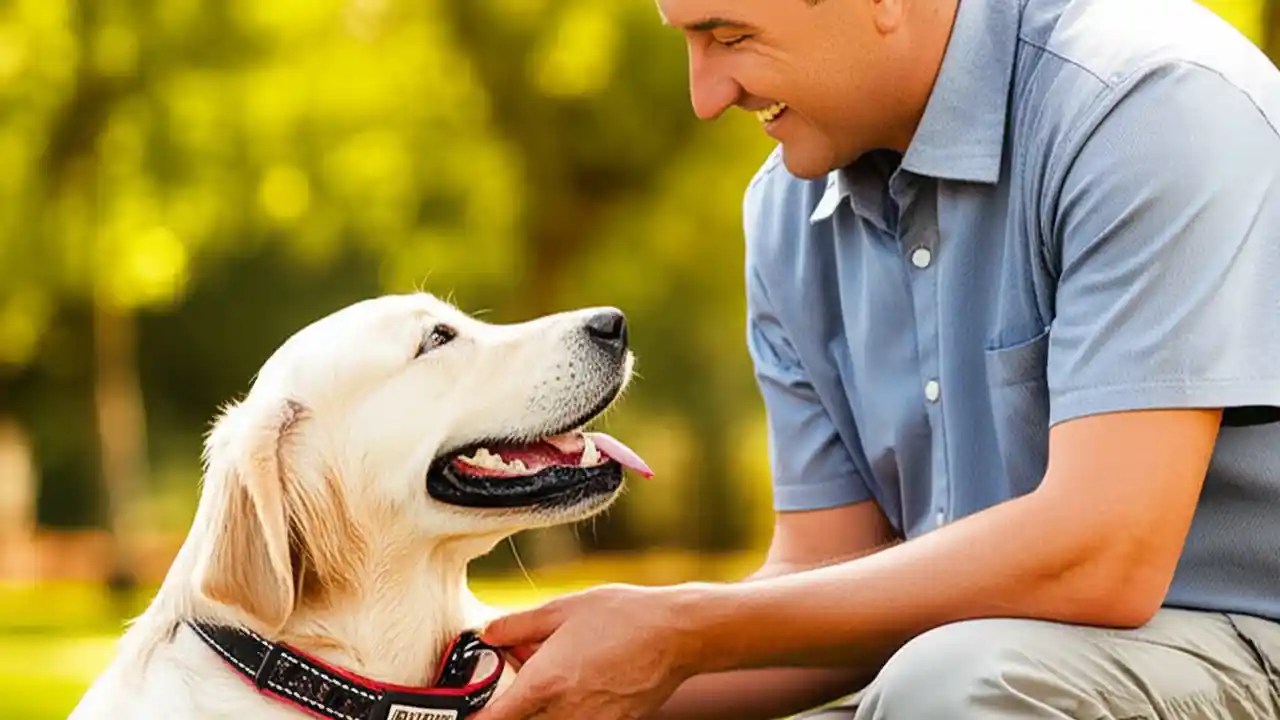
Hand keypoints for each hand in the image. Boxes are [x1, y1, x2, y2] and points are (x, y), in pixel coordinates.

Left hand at [474, 583, 702, 719]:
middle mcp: (564, 712)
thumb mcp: (562, 609)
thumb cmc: (623, 616)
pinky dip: (570, 709)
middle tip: (525, 672)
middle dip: (514, 704)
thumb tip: (486, 635)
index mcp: (544, 684)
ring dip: (542, 707)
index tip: (469, 714)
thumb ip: (517, 626)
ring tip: (560, 672)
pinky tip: (583, 680)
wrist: (678, 633)